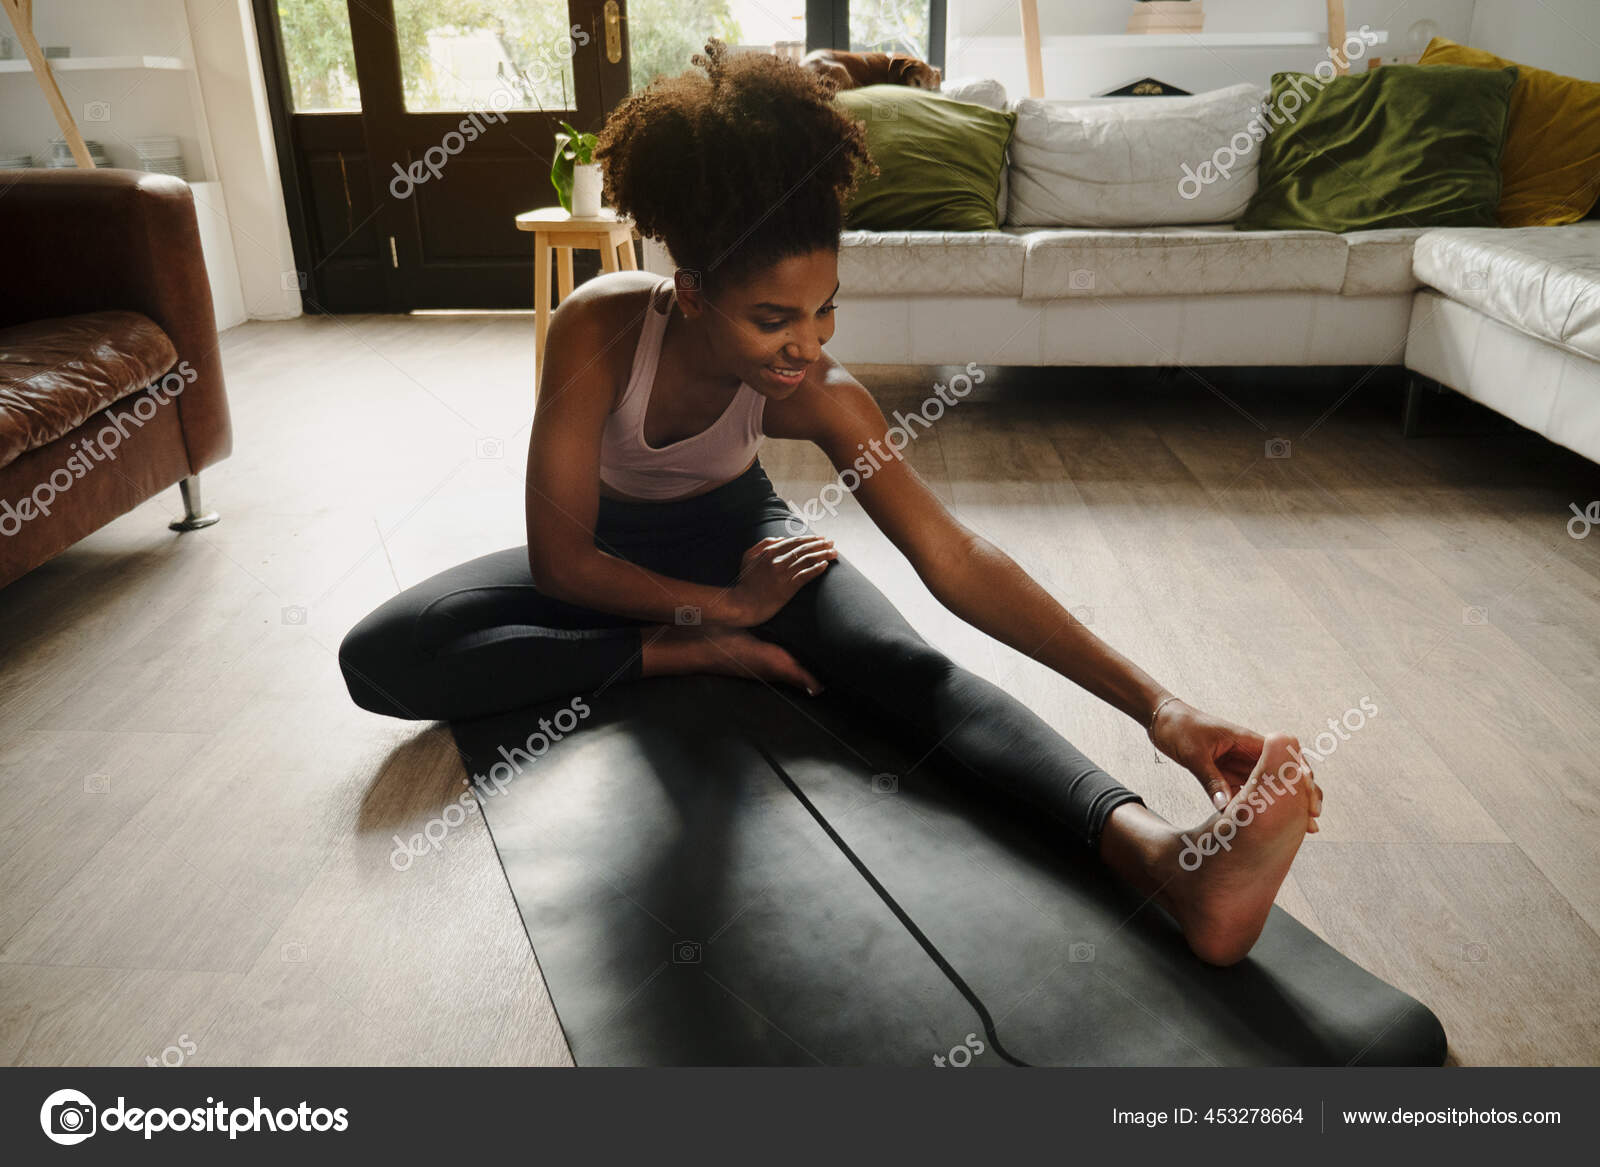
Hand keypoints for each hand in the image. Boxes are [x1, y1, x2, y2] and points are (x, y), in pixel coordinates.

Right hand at [727, 535, 837, 625]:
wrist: (743, 604)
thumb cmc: (745, 582)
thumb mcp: (748, 557)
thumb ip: (763, 544)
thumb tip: (780, 539)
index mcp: (769, 551)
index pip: (794, 541)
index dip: (810, 538)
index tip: (820, 538)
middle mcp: (777, 560)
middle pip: (804, 549)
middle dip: (820, 544)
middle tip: (832, 542)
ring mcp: (783, 574)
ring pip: (808, 560)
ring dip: (823, 555)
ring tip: (834, 553)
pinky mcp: (788, 588)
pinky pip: (806, 575)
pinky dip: (817, 569)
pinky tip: (825, 566)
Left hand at [1149, 699, 1322, 831]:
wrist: (1162, 720)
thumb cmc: (1180, 728)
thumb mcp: (1195, 755)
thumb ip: (1211, 780)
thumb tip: (1227, 808)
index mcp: (1248, 740)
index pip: (1286, 756)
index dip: (1302, 775)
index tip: (1310, 793)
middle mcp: (1249, 754)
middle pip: (1284, 775)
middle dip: (1301, 796)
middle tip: (1313, 820)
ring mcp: (1240, 766)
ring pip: (1270, 788)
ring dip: (1285, 806)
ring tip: (1302, 831)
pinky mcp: (1228, 776)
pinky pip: (1248, 795)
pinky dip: (1259, 810)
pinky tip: (1269, 829)